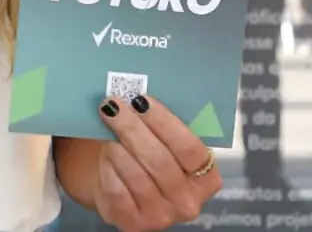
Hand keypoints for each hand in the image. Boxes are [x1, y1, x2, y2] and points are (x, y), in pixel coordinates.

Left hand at [94, 94, 221, 231]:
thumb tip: (141, 92)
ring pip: (136, 175)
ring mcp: (161, 217)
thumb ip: (163, 121)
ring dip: (118, 146)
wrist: (122, 184)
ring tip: (106, 125)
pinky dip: (108, 169)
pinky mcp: (133, 224)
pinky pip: (117, 191)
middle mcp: (188, 202)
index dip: (164, 122)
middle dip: (133, 128)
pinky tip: (105, 154)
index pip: (190, 147)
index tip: (141, 100)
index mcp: (206, 177)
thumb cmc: (148, 154)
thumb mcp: (164, 139)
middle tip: (113, 105)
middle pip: (160, 160)